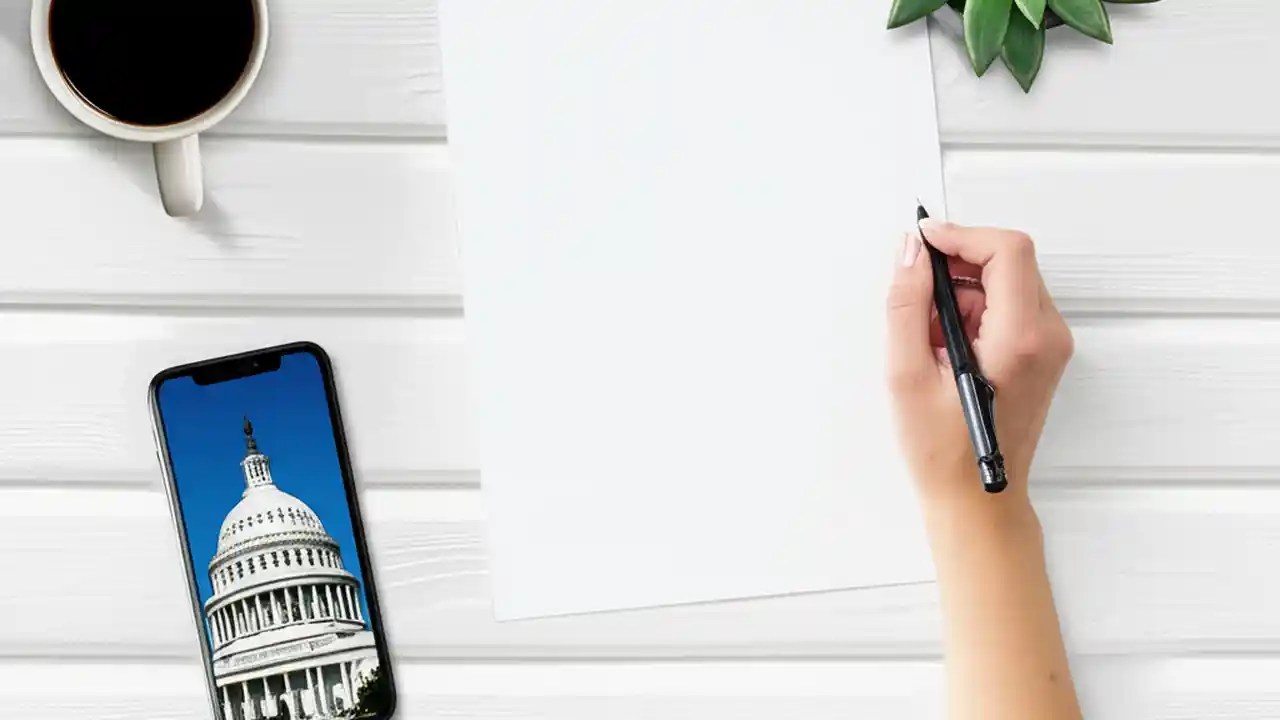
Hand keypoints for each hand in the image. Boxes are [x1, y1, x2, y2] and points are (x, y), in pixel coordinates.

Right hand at [886, 220, 1072, 510]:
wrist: (976, 499)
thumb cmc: (944, 452)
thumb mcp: (906, 373)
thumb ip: (907, 303)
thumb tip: (911, 252)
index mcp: (1021, 339)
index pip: (1007, 250)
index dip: (961, 235)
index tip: (924, 242)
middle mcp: (1048, 337)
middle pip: (1008, 261)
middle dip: (956, 269)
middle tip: (917, 303)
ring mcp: (1051, 345)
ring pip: (1005, 282)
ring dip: (961, 294)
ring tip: (928, 341)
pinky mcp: (1043, 353)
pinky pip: (1008, 306)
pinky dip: (972, 312)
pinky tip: (946, 350)